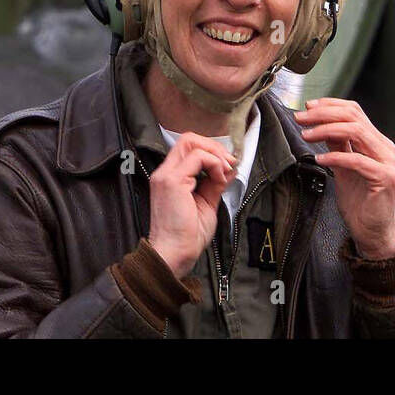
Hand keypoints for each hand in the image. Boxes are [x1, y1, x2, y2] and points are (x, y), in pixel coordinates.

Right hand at [146, 133, 237, 276]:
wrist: (175, 255)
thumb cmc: (188, 236)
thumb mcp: (207, 203)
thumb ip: (215, 184)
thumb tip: (230, 168)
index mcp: (170, 178)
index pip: (188, 148)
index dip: (211, 150)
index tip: (228, 165)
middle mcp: (165, 173)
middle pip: (188, 139)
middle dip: (214, 147)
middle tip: (229, 163)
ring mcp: (166, 175)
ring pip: (191, 142)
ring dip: (215, 154)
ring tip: (225, 173)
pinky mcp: (172, 181)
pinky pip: (197, 157)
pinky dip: (214, 164)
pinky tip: (220, 179)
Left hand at [296, 98, 394, 259]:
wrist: (372, 232)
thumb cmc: (359, 202)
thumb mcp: (343, 168)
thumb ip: (337, 145)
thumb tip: (320, 124)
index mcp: (376, 141)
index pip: (354, 111)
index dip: (330, 105)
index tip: (308, 107)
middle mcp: (385, 147)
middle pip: (354, 116)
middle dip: (324, 114)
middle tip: (301, 118)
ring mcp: (387, 161)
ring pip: (357, 131)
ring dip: (327, 129)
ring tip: (307, 135)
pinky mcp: (384, 177)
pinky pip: (357, 160)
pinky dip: (336, 156)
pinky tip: (320, 160)